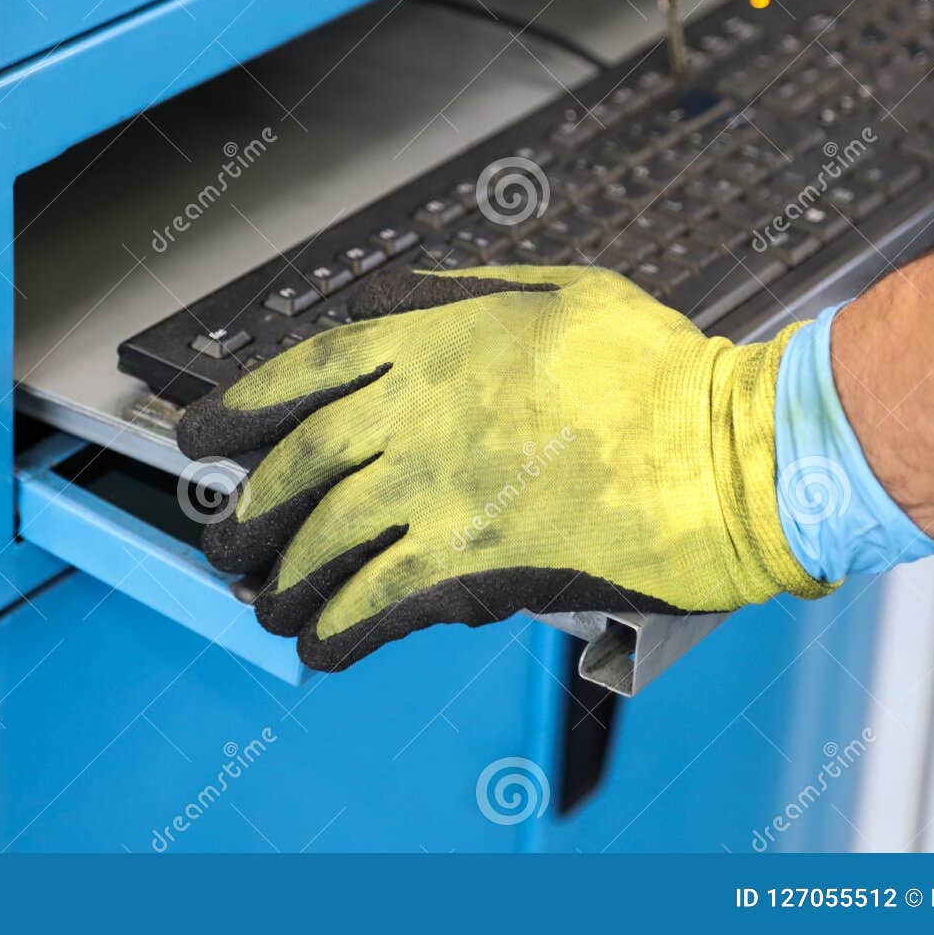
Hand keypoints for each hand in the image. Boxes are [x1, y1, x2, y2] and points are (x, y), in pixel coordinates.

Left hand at [176, 266, 831, 671]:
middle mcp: (419, 413)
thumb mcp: (556, 289)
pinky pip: (376, 600)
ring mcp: (440, 488)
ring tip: (259, 596)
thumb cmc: (659, 369)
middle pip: (297, 463)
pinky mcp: (473, 560)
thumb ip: (460, 296)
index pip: (301, 372)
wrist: (730, 449)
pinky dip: (337, 626)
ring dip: (282, 575)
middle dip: (250, 506)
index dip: (237, 407)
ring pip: (322, 537)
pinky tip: (316, 645)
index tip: (203, 434)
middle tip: (225, 532)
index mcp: (433, 344)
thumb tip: (391, 302)